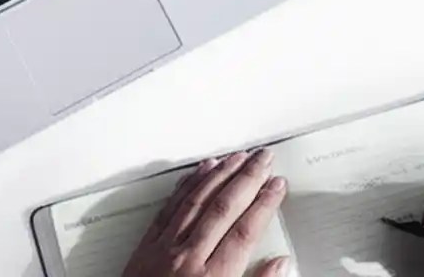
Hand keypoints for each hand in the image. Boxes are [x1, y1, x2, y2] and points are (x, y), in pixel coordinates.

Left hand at [123, 150, 290, 276]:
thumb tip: (279, 265)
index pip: (246, 229)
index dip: (265, 203)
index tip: (277, 185)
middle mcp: (187, 258)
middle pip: (224, 207)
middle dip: (247, 177)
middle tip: (263, 158)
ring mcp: (163, 250)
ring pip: (196, 200)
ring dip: (219, 174)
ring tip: (236, 157)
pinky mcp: (144, 248)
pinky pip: (169, 208)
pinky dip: (186, 187)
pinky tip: (197, 174)